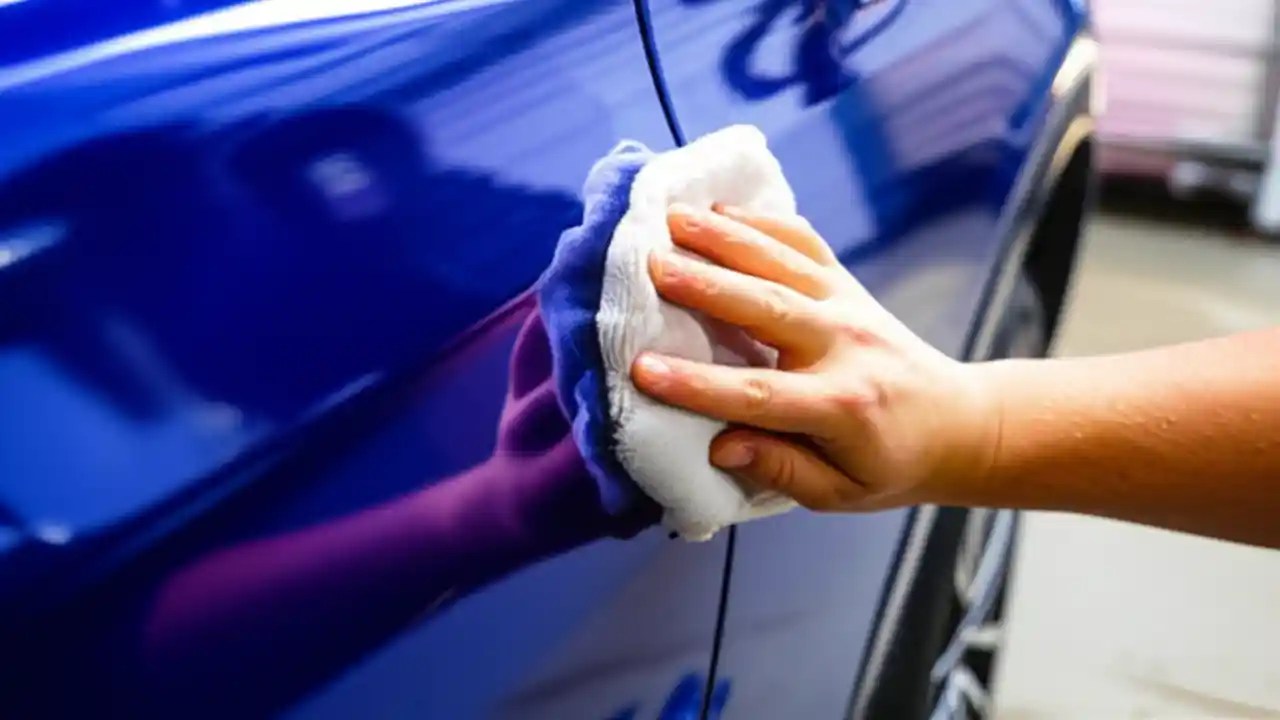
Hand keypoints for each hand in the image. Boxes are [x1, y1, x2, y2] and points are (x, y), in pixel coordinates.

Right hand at [629, 205, 1000, 511]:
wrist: (956, 423)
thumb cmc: (890, 465)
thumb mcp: (839, 492)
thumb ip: (780, 470)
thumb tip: (721, 447)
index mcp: (840, 405)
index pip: (758, 394)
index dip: (698, 385)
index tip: (643, 370)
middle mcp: (844, 345)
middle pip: (767, 308)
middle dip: (706, 285)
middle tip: (653, 264)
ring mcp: (848, 305)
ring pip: (782, 262)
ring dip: (725, 237)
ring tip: (674, 217)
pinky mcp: (848, 285)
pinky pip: (804, 243)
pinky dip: (763, 221)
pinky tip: (721, 208)